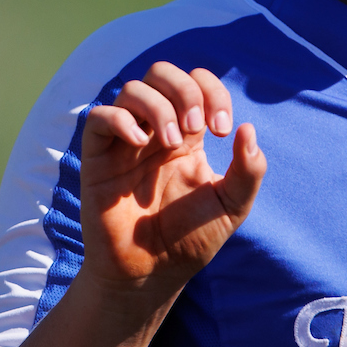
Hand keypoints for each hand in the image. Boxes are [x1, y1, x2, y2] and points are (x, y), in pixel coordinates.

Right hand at [80, 62, 265, 303]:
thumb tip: (248, 129)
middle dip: (185, 89)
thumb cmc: (191, 240)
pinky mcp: (98, 159)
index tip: (223, 130)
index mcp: (188, 135)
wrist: (152, 274)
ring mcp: (126, 142)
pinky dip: (120, 119)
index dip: (213, 92)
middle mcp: (156, 130)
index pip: (197, 82)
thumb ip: (249, 170)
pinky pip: (99, 117)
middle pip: (162, 72)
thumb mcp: (232, 206)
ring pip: (133, 89)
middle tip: (197, 127)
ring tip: (170, 142)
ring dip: (158, 106)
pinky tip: (141, 144)